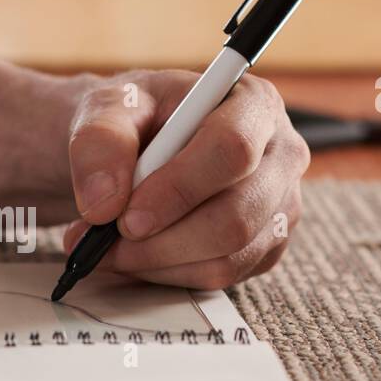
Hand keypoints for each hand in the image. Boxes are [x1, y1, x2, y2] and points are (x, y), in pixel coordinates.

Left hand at [63, 70, 308, 289]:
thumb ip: (100, 142)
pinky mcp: (265, 246)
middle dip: (162, 240)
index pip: (232, 149)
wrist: (134, 146)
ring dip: (158, 261)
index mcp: (252, 103)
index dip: (178, 189)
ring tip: (110, 246)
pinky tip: (138, 254)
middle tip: (107, 239)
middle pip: (235, 217)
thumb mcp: (105, 108)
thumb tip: (105, 205)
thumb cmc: (132, 118)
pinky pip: (222, 277)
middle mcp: (281, 155)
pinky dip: (169, 274)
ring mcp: (279, 205)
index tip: (126, 216)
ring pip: (228, 256)